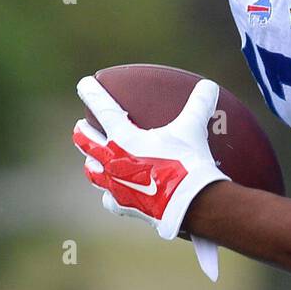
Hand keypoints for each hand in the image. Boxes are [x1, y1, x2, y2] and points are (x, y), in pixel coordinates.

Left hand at [72, 76, 228, 239]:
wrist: (188, 203)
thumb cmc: (186, 163)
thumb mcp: (193, 130)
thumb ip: (198, 105)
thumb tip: (209, 86)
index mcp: (124, 137)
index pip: (102, 109)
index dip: (92, 93)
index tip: (84, 84)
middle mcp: (112, 160)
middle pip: (86, 142)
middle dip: (82, 132)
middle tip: (82, 126)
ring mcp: (115, 184)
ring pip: (93, 172)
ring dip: (92, 163)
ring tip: (93, 160)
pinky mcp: (124, 205)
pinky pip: (110, 200)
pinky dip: (112, 195)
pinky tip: (115, 194)